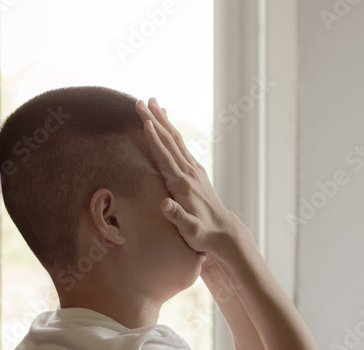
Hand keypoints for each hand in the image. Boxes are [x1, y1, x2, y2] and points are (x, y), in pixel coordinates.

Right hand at [135, 98, 243, 254]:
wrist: (223, 231)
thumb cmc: (203, 233)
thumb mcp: (189, 229)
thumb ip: (177, 216)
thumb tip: (164, 204)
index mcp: (182, 184)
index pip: (166, 157)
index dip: (155, 140)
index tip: (146, 121)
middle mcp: (189, 172)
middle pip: (169, 141)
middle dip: (155, 120)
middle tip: (140, 101)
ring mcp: (193, 169)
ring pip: (175, 139)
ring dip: (162, 120)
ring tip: (151, 102)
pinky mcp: (195, 171)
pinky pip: (180, 146)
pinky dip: (170, 131)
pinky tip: (166, 123)